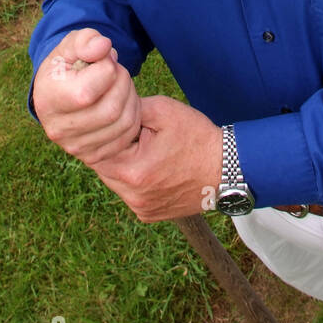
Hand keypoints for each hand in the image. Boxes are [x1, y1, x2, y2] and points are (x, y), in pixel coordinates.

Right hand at [32, 28, 141, 165]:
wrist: (60, 92)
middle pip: (110, 110)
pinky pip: (127, 137)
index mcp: (48, 99)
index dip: (107, 69)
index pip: (88, 91)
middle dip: (123, 83)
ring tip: (121, 85)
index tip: (105, 59)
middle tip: (118, 71)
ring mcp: (75, 146)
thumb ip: (86, 40)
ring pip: (123, 124)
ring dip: (132, 98)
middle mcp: (58, 128)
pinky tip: (124, 102)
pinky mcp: (92, 156)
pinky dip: (134, 117)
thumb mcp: (71, 44)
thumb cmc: (68, 64)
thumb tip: (103, 47)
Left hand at [90, 95, 223, 222]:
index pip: (95, 150)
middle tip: (133, 133)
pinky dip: (134, 179)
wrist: (228, 169)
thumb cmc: (197, 138)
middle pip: (103, 167)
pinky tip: (153, 165)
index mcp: (132, 171)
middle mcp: (133, 196)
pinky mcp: (149, 215)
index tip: (114, 120)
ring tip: (146, 149)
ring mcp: (141, 208)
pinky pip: (129, 193)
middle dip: (112, 148)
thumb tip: (106, 107)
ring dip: (122, 164)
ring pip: (115, 181)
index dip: (102, 131)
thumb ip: (128, 109)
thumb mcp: (163, 111)